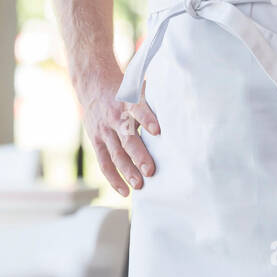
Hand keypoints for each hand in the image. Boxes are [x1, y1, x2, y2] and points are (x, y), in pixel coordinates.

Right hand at [79, 72, 159, 197]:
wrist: (93, 84)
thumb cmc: (124, 89)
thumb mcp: (137, 86)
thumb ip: (154, 98)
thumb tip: (183, 103)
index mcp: (127, 101)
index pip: (137, 109)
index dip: (146, 119)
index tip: (158, 131)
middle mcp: (115, 118)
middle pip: (126, 138)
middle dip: (139, 155)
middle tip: (151, 171)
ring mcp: (104, 131)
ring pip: (115, 154)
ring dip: (127, 171)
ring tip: (139, 186)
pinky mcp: (96, 141)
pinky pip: (104, 163)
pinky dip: (113, 178)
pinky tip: (125, 192)